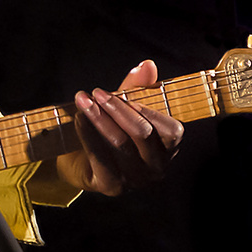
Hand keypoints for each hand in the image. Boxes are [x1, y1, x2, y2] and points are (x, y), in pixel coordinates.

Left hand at [54, 59, 183, 195]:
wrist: (79, 162)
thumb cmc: (109, 132)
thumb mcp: (124, 109)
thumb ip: (137, 88)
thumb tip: (147, 65)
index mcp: (167, 148)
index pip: (173, 131)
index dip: (150, 110)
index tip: (124, 93)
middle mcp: (157, 167)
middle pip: (142, 134)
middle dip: (118, 108)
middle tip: (97, 92)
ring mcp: (135, 180)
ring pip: (120, 144)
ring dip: (99, 117)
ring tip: (82, 100)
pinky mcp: (112, 187)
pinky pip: (100, 157)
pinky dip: (88, 134)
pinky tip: (78, 119)